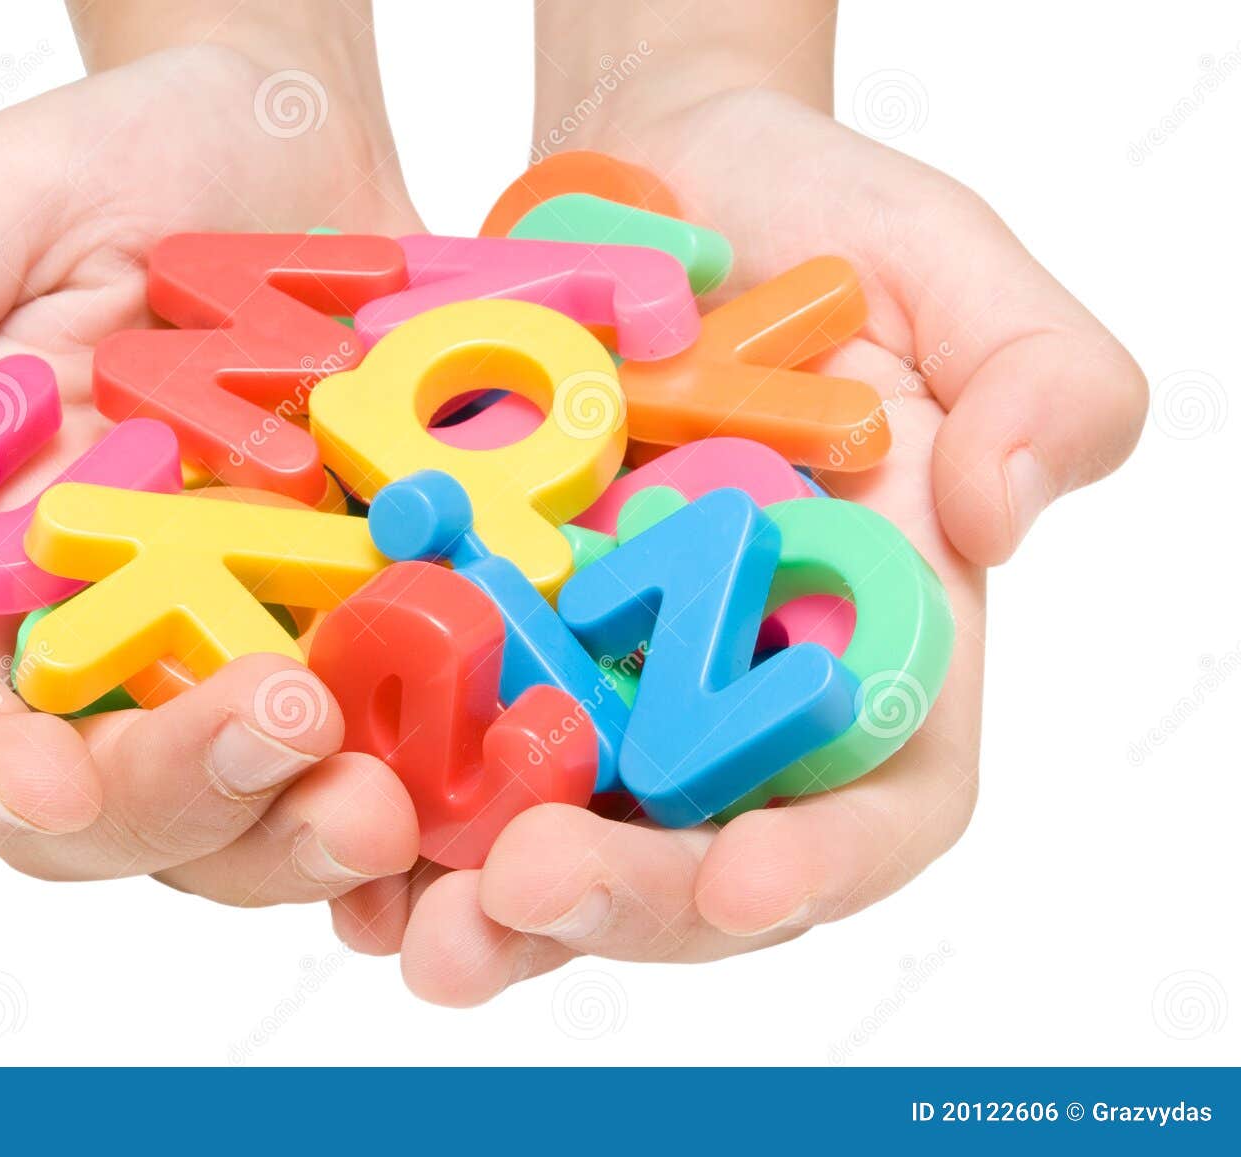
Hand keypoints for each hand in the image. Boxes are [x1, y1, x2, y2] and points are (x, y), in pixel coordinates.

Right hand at [0, 41, 422, 894]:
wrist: (301, 157)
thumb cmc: (131, 168)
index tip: (54, 781)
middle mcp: (103, 647)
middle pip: (106, 807)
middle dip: (190, 801)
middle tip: (292, 729)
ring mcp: (237, 660)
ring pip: (247, 824)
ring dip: (306, 834)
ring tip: (389, 802)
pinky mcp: (358, 646)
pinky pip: (385, 757)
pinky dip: (424, 789)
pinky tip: (474, 783)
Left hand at [333, 89, 1145, 1003]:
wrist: (661, 182)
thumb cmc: (823, 222)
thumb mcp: (955, 274)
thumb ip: (1040, 383)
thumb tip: (999, 515)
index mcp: (877, 650)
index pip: (881, 807)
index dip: (821, 864)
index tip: (742, 879)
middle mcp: (744, 701)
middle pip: (700, 861)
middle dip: (616, 905)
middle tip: (515, 903)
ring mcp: (615, 688)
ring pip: (562, 845)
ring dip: (488, 910)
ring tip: (407, 929)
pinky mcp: (499, 651)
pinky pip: (448, 755)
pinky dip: (400, 813)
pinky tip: (343, 840)